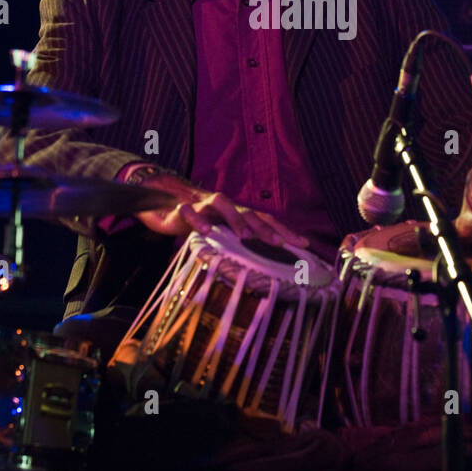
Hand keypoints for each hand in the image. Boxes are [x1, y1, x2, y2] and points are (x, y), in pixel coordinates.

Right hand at [134, 174, 308, 248]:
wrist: (167, 206)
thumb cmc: (202, 224)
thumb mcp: (224, 235)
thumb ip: (243, 245)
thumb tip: (270, 265)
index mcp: (240, 215)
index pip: (267, 221)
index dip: (286, 231)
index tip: (305, 246)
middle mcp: (227, 207)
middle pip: (250, 213)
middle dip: (266, 228)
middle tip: (281, 244)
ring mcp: (206, 205)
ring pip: (223, 205)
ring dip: (235, 219)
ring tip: (245, 236)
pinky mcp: (184, 209)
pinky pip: (190, 211)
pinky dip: (198, 219)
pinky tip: (206, 231)